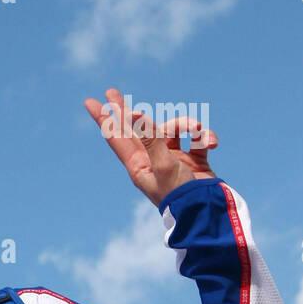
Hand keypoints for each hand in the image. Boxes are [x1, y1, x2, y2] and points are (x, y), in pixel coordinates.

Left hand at [85, 87, 218, 206]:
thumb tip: (132, 114)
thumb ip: (150, 138)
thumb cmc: (180, 192)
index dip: (105, 119)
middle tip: (111, 92)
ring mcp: (172, 157)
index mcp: (138, 164)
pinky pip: (196, 138)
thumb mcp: (163, 164)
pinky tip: (212, 143)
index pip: (117, 137)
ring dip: (188, 124)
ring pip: (174, 127)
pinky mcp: (192, 158)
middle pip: (136, 128)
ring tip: (197, 129)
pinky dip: (205, 137)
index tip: (90, 103)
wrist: (207, 210)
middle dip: (126, 110)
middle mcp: (152, 159)